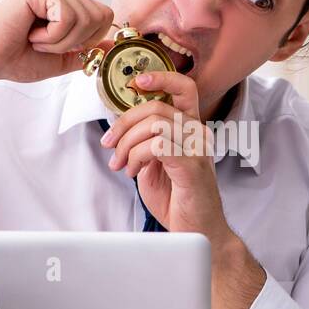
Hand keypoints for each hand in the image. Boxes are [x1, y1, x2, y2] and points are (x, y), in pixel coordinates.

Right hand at [0, 0, 114, 104]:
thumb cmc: (15, 57)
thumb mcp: (61, 58)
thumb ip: (88, 50)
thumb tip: (113, 44)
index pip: (105, 16)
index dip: (87, 40)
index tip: (55, 45)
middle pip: (101, 16)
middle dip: (75, 41)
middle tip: (43, 42)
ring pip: (85, 18)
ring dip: (60, 41)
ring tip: (35, 38)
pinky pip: (68, 17)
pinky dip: (51, 36)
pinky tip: (29, 32)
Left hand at [100, 70, 226, 241]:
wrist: (197, 230)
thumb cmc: (178, 199)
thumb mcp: (154, 164)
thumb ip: (144, 141)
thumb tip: (120, 124)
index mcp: (191, 128)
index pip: (184, 88)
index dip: (160, 77)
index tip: (135, 83)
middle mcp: (198, 133)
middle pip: (156, 106)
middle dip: (124, 124)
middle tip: (110, 145)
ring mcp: (197, 149)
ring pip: (154, 124)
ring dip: (127, 144)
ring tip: (121, 164)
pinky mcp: (192, 166)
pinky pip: (157, 145)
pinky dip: (137, 156)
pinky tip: (134, 171)